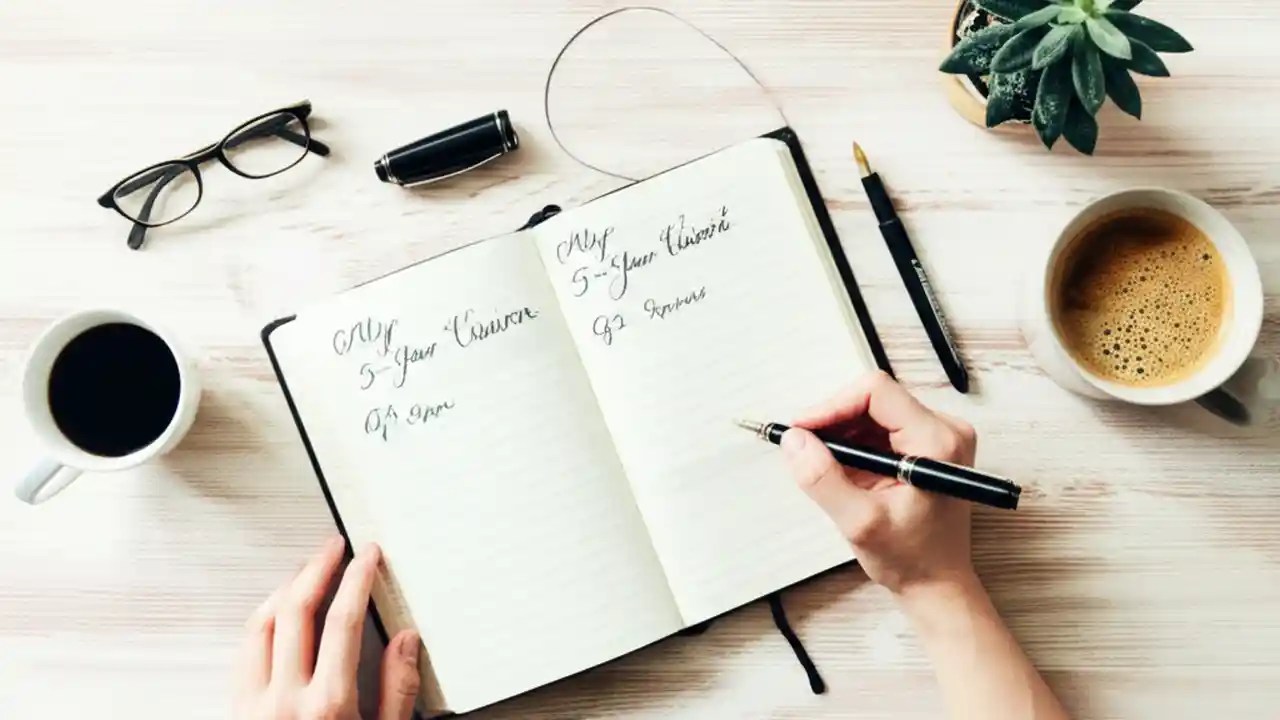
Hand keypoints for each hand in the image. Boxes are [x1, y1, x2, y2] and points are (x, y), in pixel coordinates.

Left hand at [235, 537, 420, 719]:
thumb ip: (397, 691)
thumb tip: (407, 643)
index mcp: (329, 705)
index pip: (343, 621)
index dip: (357, 579)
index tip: (367, 556)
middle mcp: (286, 700)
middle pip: (296, 611)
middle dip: (317, 568)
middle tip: (333, 547)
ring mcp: (254, 704)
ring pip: (262, 624)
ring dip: (285, 588)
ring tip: (306, 570)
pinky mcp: (237, 709)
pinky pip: (244, 650)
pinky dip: (262, 619)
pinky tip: (277, 609)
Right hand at [782, 371, 977, 594]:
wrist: (937, 584)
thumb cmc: (912, 559)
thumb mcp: (859, 522)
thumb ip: (823, 479)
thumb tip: (794, 441)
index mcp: (937, 443)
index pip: (876, 392)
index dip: (832, 406)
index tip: (803, 430)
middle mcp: (944, 431)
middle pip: (873, 399)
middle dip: (834, 421)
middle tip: (805, 449)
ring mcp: (938, 438)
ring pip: (873, 412)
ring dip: (842, 434)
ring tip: (826, 468)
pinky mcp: (927, 447)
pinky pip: (880, 428)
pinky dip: (855, 444)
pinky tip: (845, 472)